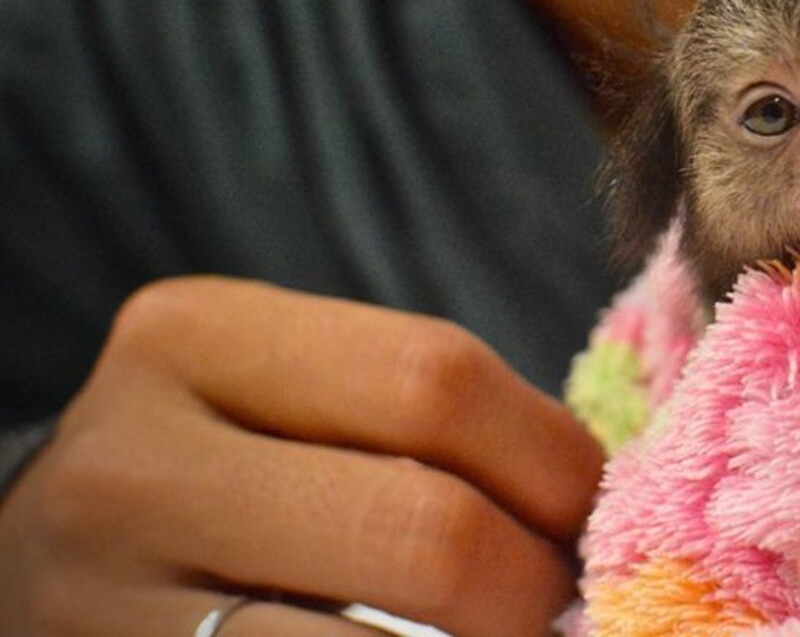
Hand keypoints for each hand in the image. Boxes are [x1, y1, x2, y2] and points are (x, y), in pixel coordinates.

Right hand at [0, 277, 602, 636]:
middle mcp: (133, 465)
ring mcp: (107, 606)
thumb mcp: (291, 398)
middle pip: (424, 528)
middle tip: (568, 605)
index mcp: (196, 338)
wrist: (41, 570)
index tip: (597, 515)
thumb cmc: (221, 468)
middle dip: (533, 583)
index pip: (438, 381)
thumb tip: (600, 501)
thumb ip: (421, 417)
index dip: (555, 460)